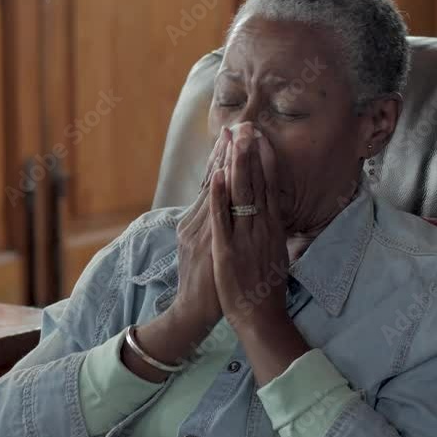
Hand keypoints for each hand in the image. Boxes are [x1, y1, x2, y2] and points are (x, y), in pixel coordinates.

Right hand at [122, 128, 231, 381]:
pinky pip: (216, 216)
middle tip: (240, 124)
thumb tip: (230, 215)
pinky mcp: (213, 246)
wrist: (196, 312)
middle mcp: (198, 223)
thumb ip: (217, 230)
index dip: (224, 159)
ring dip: (229, 162)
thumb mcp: (209, 252)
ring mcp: (206, 233)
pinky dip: (218, 194)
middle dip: (228, 152)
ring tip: (239, 137)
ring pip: (218, 192)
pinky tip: (221, 174)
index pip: (214, 184)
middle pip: (216, 181)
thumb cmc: (210, 286)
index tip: (233, 136)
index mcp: (198, 223)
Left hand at [209, 123, 289, 330]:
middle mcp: (262, 228)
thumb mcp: (276, 256)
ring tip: (235, 138)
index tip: (261, 138)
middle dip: (251, 153)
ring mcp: (244, 238)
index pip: (269, 187)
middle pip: (256, 183)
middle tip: (248, 125)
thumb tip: (278, 219)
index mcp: (273, 229)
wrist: (259, 317)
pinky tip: (218, 175)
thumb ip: (275, 234)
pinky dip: (220, 195)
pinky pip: (222, 218)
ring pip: (241, 194)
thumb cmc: (266, 289)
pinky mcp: (226, 250)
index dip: (264, 161)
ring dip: (237, 164)